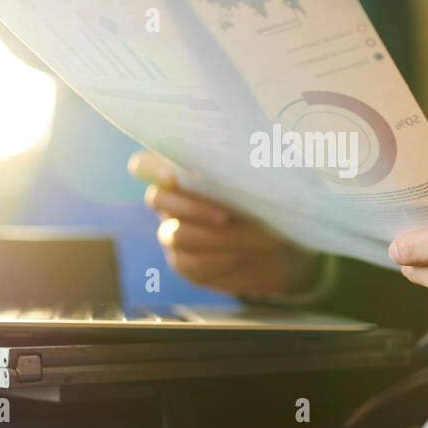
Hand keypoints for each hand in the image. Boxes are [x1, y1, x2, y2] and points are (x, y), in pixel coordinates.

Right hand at [129, 150, 322, 296]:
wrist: (281, 248)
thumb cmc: (269, 205)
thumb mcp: (259, 186)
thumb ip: (238, 176)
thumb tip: (233, 168)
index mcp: (183, 173)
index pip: (146, 164)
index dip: (150, 167)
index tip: (172, 174)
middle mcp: (171, 202)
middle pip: (157, 199)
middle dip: (191, 207)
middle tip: (225, 216)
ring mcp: (173, 233)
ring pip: (176, 235)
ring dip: (214, 238)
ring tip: (250, 239)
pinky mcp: (184, 263)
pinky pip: (190, 263)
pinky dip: (218, 259)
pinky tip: (239, 255)